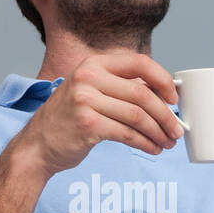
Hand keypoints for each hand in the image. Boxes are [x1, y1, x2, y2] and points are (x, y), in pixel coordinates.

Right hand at [15, 51, 183, 176]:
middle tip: (176, 131)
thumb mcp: (92, 92)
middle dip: (166, 116)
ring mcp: (85, 100)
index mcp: (95, 64)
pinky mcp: (87, 124)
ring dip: (158, 132)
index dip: (163, 80)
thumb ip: (121, 88)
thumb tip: (162, 94)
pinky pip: (127, 134)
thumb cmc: (70, 119)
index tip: (174, 99)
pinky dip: (145, 144)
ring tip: (167, 143)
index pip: (140, 62)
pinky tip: (152, 149)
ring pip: (138, 116)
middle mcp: (88, 77)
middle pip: (142, 95)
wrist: (37, 145)